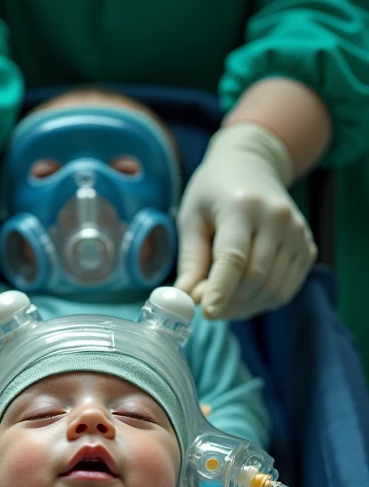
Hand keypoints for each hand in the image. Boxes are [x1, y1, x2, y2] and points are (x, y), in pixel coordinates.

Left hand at [176, 123, 316, 320]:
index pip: (234, 258)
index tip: (207, 314)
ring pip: (272, 290)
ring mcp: (298, 234)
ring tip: (223, 300)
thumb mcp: (192, 218)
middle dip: (228, 303)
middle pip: (255, 279)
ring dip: (244, 307)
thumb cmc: (214, 193)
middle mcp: (278, 219)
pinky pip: (285, 290)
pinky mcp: (308, 248)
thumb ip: (190, 261)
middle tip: (205, 306)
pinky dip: (261, 301)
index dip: (221, 290)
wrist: (253, 165)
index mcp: (243, 206)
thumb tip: (185, 300)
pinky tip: (243, 294)